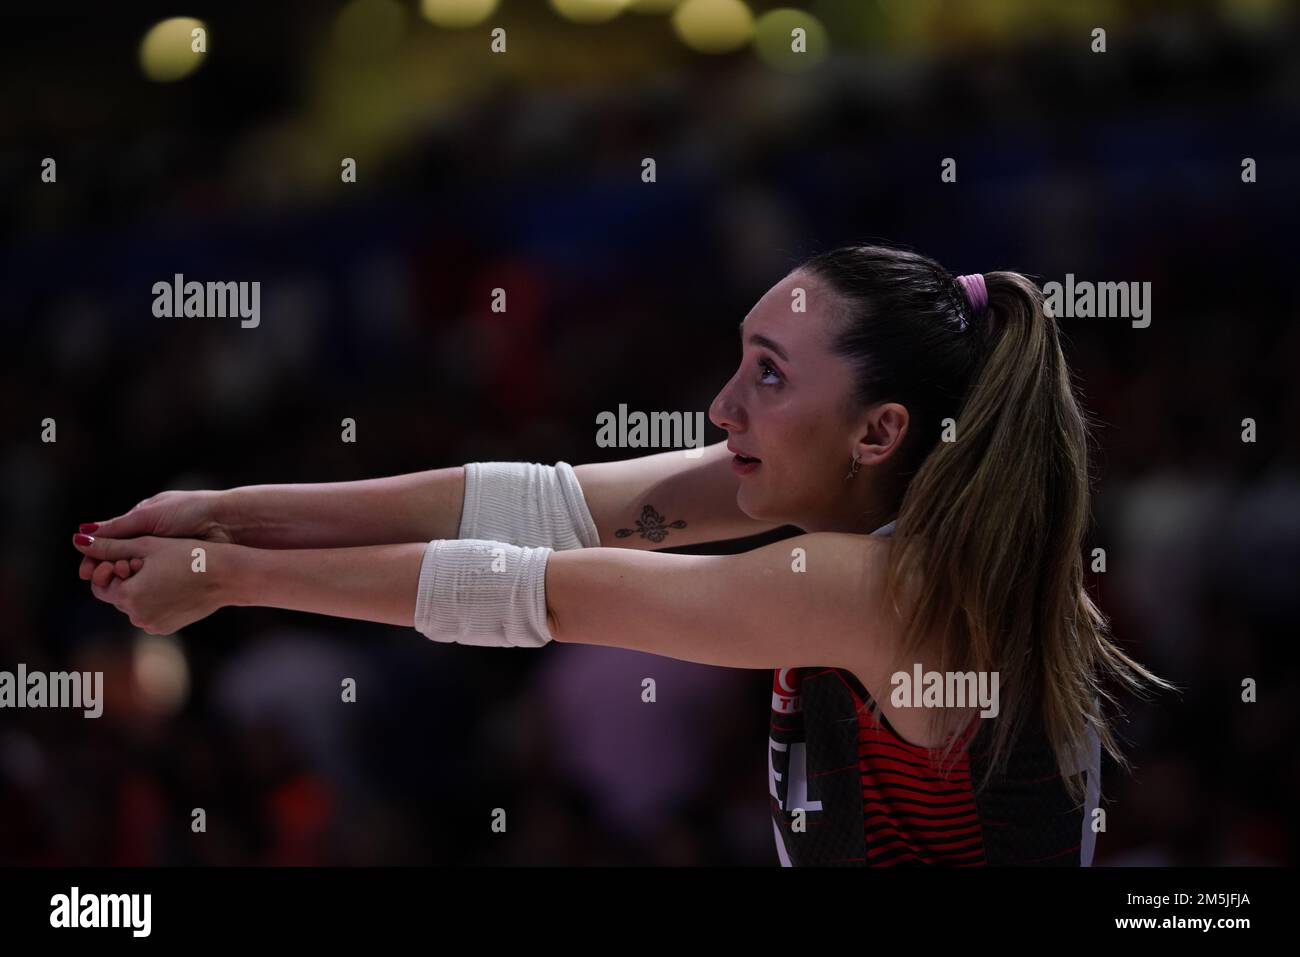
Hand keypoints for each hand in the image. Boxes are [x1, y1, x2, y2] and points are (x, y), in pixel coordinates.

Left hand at [73, 533, 233, 634]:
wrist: (226, 576)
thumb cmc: (188, 555)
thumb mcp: (147, 546)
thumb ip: (109, 546)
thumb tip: (78, 542)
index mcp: (128, 596)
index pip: (100, 583)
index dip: (109, 567)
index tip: (130, 556)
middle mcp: (136, 616)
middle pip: (117, 594)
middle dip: (125, 577)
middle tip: (148, 562)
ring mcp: (152, 625)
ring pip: (134, 604)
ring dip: (139, 588)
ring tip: (163, 571)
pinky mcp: (166, 628)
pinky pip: (149, 613)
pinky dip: (153, 600)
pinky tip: (172, 584)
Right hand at [78, 489, 234, 585]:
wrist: (228, 523)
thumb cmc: (190, 512)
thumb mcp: (149, 517)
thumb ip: (118, 528)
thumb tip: (81, 534)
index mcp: (142, 523)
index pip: (110, 545)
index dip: (97, 559)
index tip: (86, 573)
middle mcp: (151, 542)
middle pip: (121, 563)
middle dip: (110, 574)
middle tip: (101, 583)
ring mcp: (165, 559)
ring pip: (138, 577)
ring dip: (128, 583)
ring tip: (121, 588)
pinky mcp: (180, 572)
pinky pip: (157, 584)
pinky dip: (147, 589)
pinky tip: (140, 596)